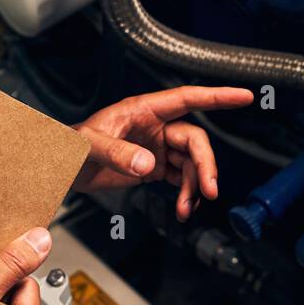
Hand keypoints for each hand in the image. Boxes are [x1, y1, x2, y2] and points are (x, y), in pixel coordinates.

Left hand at [72, 86, 253, 220]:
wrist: (60, 168)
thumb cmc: (68, 145)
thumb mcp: (88, 145)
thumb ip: (117, 153)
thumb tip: (146, 163)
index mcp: (142, 109)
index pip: (187, 98)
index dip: (217, 96)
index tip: (243, 96)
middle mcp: (154, 126)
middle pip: (194, 140)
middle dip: (205, 166)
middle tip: (208, 190)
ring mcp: (155, 146)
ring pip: (190, 162)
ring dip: (194, 186)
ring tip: (186, 208)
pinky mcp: (153, 166)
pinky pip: (181, 177)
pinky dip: (186, 193)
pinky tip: (183, 207)